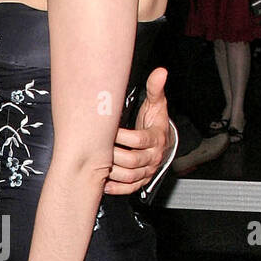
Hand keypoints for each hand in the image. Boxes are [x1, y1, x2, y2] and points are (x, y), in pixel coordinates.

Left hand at [106, 66, 171, 193]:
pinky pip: (130, 188)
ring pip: (130, 176)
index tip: (110, 130)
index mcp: (156, 138)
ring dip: (112, 171)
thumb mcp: (156, 104)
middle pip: (133, 160)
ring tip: (97, 163)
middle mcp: (153, 156)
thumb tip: (160, 72)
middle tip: (97, 147)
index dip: (123, 136)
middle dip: (114, 154)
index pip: (140, 139)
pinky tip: (103, 182)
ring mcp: (147, 170)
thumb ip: (156, 88)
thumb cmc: (156, 121)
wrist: (164, 140)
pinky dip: (116, 188)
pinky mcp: (141, 179)